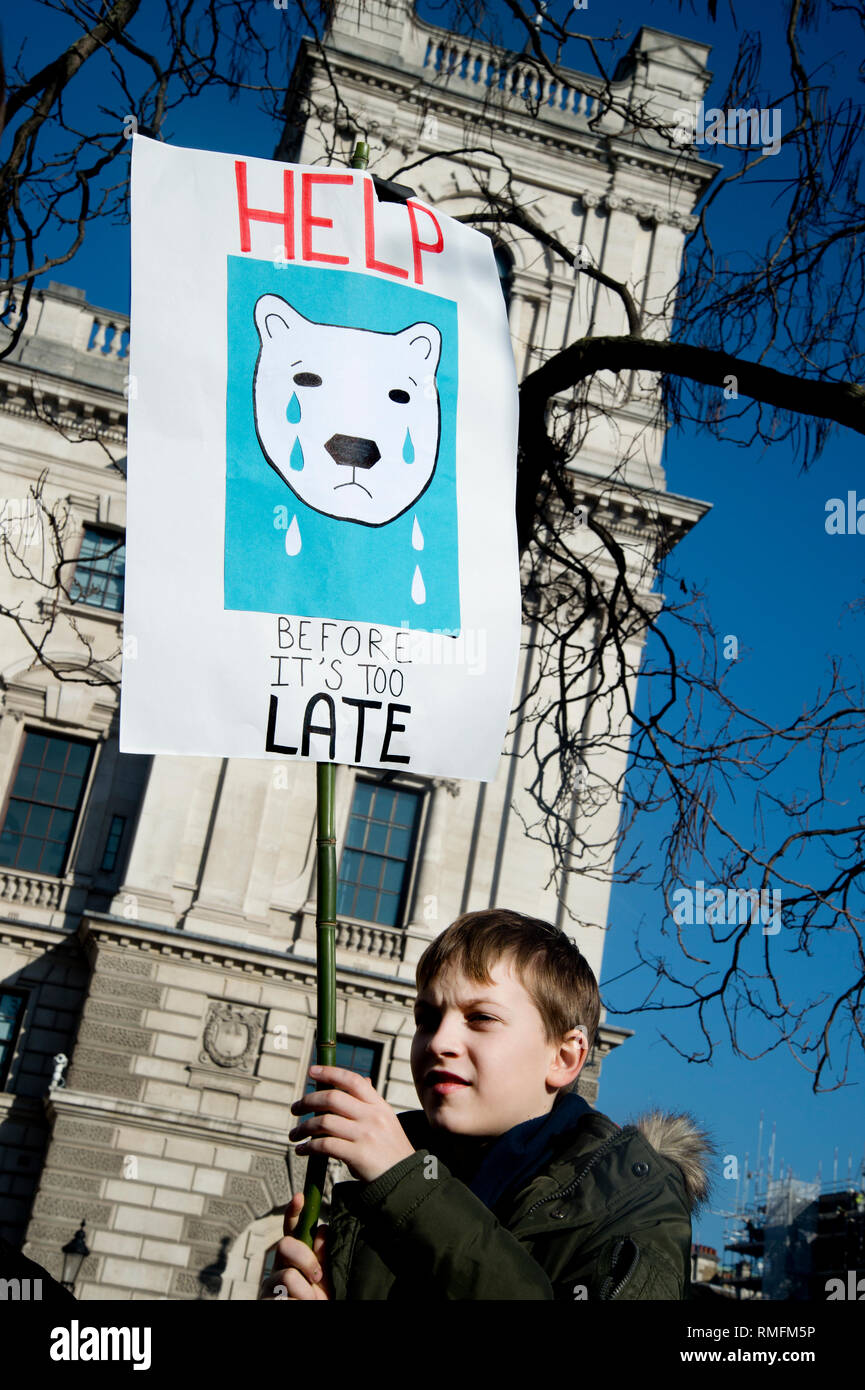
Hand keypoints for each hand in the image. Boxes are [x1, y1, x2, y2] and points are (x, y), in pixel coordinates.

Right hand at [259, 1193, 331, 1300]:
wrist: (311, 1318)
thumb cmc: (318, 1301)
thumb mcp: (325, 1278)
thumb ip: (322, 1255)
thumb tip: (322, 1229)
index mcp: (295, 1257)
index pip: (292, 1229)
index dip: (294, 1211)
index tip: (300, 1196)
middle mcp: (279, 1266)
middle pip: (286, 1244)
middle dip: (305, 1258)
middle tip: (318, 1276)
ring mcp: (270, 1285)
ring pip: (287, 1275)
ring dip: (305, 1291)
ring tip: (310, 1302)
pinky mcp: (265, 1301)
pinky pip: (283, 1298)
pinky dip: (296, 1304)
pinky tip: (296, 1306)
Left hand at [288, 1064, 415, 1183]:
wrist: (406, 1181)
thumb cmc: (391, 1151)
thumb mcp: (387, 1121)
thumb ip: (370, 1104)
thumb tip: (362, 1079)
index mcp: (379, 1106)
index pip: (353, 1080)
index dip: (330, 1072)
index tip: (312, 1071)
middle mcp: (373, 1116)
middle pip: (332, 1098)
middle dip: (308, 1101)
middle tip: (295, 1108)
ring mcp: (366, 1135)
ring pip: (324, 1122)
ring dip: (303, 1127)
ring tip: (294, 1135)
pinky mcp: (358, 1155)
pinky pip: (325, 1145)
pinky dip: (308, 1147)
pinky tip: (302, 1150)